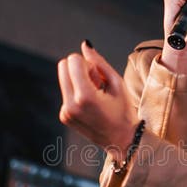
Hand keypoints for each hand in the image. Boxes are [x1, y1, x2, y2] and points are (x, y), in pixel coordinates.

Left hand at [57, 41, 138, 160]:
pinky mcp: (64, 116)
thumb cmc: (124, 111)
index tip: (99, 76)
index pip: (73, 60)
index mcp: (84, 96)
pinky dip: (77, 92)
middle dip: (79, 68)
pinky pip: (66, 92)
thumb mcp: (117, 83)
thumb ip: (99, 62)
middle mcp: (70, 105)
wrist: (122, 141)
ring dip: (78, 80)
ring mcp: (65, 112)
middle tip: (96, 82)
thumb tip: (84, 45)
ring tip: (96, 94)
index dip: (88, 63)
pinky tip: (92, 104)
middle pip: (63, 66)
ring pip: (63, 77)